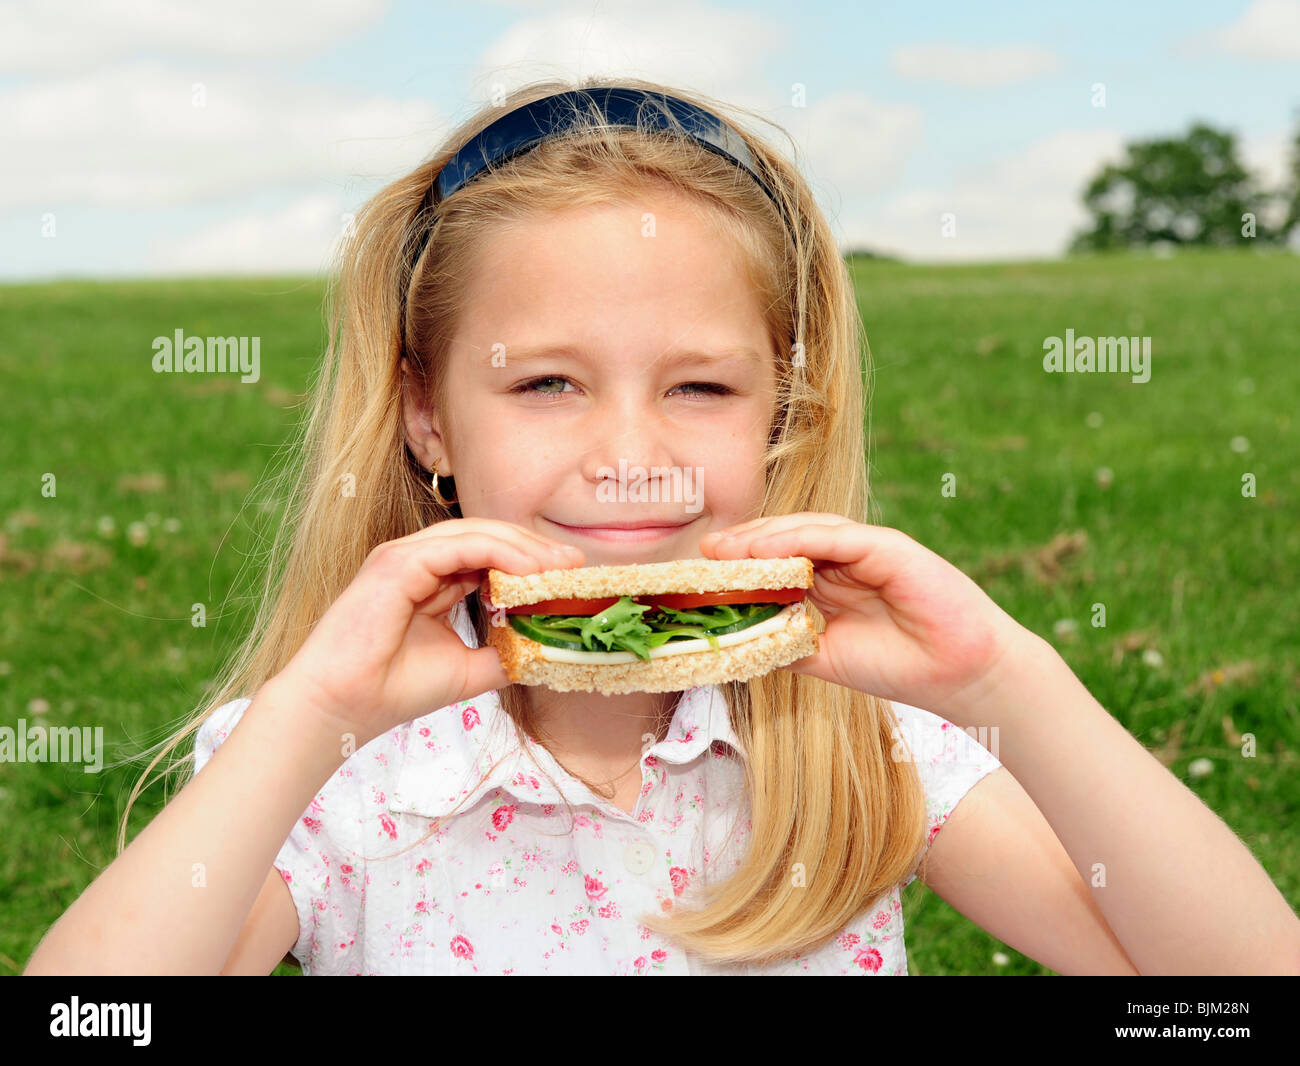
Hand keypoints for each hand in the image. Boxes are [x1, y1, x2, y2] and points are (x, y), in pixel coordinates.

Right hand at [274, 518, 584, 747]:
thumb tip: (546, 651)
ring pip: (476, 534)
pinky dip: (498, 553)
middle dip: (534, 548)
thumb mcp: (468, 670)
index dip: (531, 561)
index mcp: (431, 578)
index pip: (489, 555)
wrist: (343, 705)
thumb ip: (504, 653)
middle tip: (575, 563)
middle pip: (488, 537)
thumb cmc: (394, 689)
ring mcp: (406, 556)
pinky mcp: (398, 561)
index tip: (570, 576)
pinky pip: (460, 545)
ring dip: (523, 547)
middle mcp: (418, 560)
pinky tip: (528, 571)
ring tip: (558, 566)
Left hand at [699, 513, 1031, 724]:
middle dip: (742, 545)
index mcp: (832, 582)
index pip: (778, 560)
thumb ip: (785, 642)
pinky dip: (798, 538)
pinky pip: (835, 535)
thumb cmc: (899, 668)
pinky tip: (767, 548)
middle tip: (704, 553)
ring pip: (804, 530)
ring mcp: (866, 549)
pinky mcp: (887, 546)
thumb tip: (735, 640)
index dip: (740, 563)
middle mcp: (845, 559)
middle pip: (784, 538)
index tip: (701, 574)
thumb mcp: (824, 657)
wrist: (960, 676)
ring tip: (726, 549)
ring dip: (762, 537)